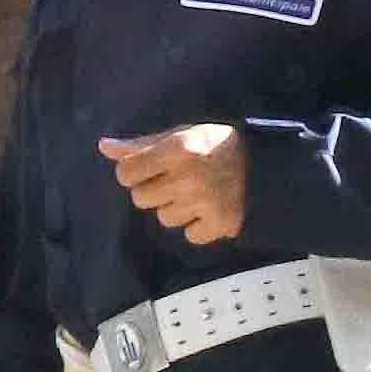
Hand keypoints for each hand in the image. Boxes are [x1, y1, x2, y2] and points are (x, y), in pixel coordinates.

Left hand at [101, 122, 247, 244]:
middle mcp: (189, 176)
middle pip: (141, 199)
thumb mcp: (180, 135)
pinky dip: (198, 227)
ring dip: (176, 209)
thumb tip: (103, 147)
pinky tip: (208, 211)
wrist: (267, 163)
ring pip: (165, 219)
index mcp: (178, 149)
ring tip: (196, 195)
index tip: (148, 170)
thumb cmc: (216, 144)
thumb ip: (141, 145)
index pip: (126, 173)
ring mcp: (206, 203)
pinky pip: (190, 236)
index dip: (133, 173)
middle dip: (153, 191)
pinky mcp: (221, 223)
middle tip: (175, 182)